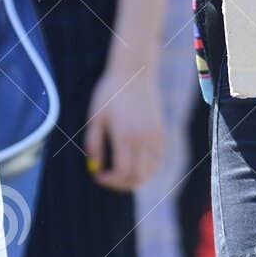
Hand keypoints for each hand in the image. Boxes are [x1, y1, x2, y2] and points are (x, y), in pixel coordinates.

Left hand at [84, 64, 164, 192]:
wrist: (134, 72)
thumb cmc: (110, 93)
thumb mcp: (95, 117)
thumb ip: (94, 144)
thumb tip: (94, 167)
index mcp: (125, 135)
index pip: (122, 172)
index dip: (109, 181)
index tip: (98, 176)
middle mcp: (143, 138)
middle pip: (138, 177)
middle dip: (121, 184)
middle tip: (108, 179)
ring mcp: (155, 136)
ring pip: (150, 171)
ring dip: (135, 179)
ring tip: (121, 174)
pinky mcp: (161, 132)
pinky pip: (158, 159)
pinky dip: (148, 168)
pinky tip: (135, 163)